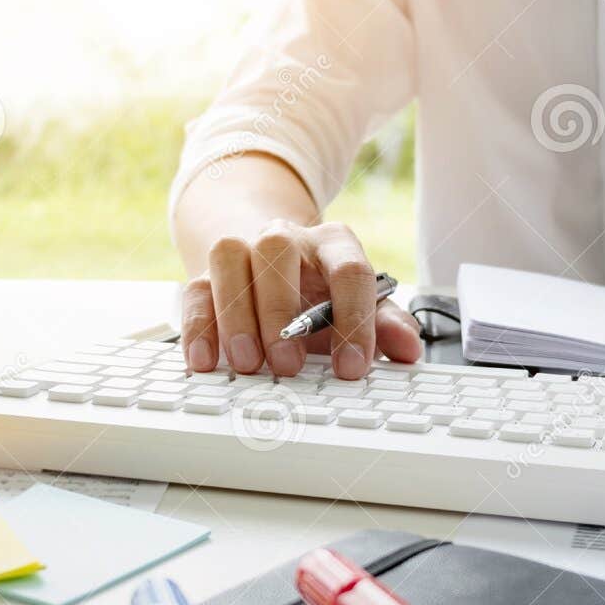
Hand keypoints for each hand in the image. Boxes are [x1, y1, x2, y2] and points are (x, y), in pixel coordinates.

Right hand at [181, 220, 422, 379]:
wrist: (270, 265)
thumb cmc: (321, 294)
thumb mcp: (359, 307)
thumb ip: (386, 326)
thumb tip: (410, 349)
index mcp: (333, 243)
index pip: (349, 270)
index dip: (354, 321)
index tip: (352, 368)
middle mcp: (286, 237)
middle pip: (278, 248)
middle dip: (281, 310)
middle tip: (288, 365)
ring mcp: (242, 250)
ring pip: (229, 256)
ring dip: (236, 314)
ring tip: (249, 364)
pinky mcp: (205, 274)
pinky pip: (194, 290)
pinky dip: (199, 327)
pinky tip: (207, 361)